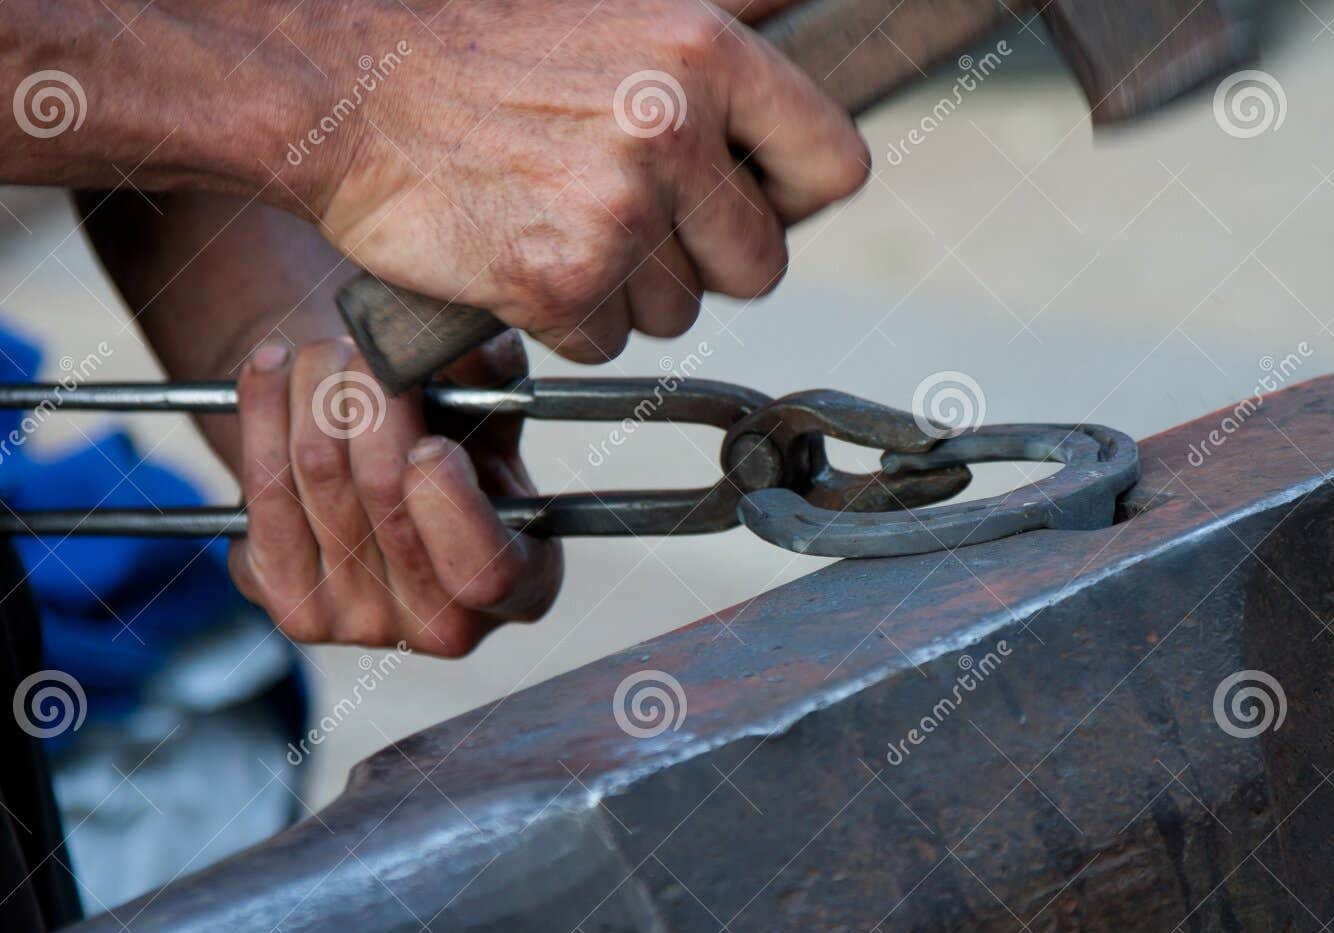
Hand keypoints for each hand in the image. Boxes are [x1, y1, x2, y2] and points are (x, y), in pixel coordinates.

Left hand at [225, 334, 561, 655]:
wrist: (377, 489)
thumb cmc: (455, 451)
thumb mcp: (492, 421)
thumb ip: (495, 383)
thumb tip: (474, 342)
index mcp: (524, 586)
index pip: (486, 573)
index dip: (448, 503)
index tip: (431, 442)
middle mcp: (445, 625)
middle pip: (385, 496)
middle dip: (369, 396)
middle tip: (367, 347)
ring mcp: (363, 624)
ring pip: (319, 477)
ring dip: (313, 388)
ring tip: (326, 351)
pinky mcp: (291, 608)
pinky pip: (264, 491)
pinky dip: (262, 412)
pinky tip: (270, 370)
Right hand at [317, 0, 868, 362]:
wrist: (343, 87)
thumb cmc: (476, 52)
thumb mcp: (616, 12)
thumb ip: (715, 65)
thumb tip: (799, 96)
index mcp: (704, 50)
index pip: (835, 166)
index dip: (793, 200)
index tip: (752, 203)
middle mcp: (672, 128)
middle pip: (760, 265)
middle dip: (703, 263)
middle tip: (629, 221)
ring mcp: (616, 211)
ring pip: (680, 313)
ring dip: (628, 292)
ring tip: (555, 220)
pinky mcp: (561, 282)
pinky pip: (609, 344)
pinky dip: (568, 320)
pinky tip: (521, 256)